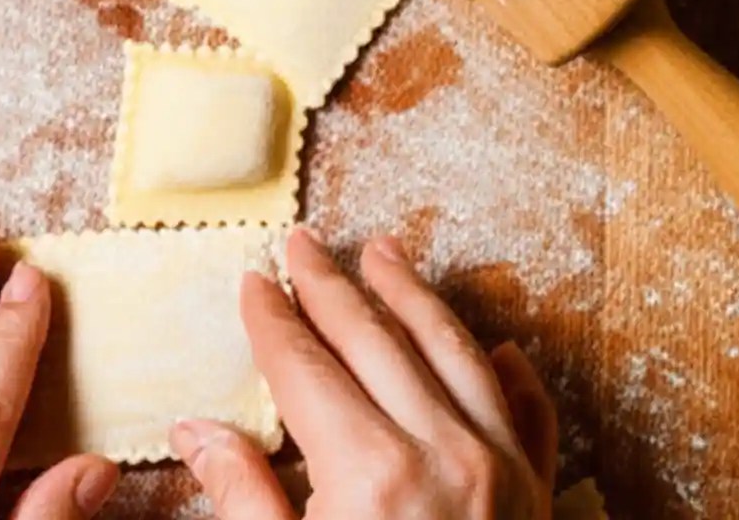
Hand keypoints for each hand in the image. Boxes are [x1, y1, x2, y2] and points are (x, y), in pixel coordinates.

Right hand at [170, 230, 557, 518]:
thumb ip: (244, 499)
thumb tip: (198, 430)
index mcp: (370, 475)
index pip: (306, 367)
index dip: (272, 319)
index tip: (253, 281)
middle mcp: (444, 452)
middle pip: (375, 340)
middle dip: (333, 285)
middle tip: (304, 244)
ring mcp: (504, 470)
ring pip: (454, 350)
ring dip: (415, 295)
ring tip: (387, 252)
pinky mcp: (541, 497)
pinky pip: (530, 413)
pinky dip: (510, 372)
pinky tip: (499, 346)